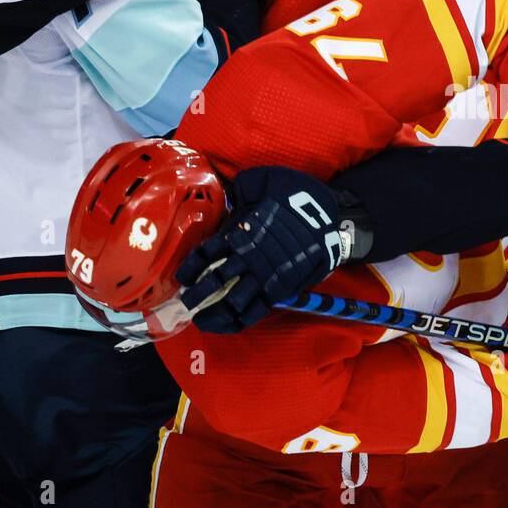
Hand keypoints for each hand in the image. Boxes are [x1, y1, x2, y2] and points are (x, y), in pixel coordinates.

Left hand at [175, 166, 345, 333]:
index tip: (181, 278)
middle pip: (215, 280)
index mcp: (240, 233)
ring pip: (231, 300)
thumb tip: (230, 192)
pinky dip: (236, 321)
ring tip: (200, 319)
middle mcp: (248, 257)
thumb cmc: (294, 197)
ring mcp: (263, 275)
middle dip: (198, 294)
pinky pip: (254, 311)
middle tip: (187, 302)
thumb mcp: (264, 181)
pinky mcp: (278, 289)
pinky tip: (222, 326)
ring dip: (212, 312)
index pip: (206, 253)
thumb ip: (243, 188)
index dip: (191, 267)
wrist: (326, 218)